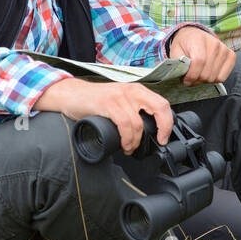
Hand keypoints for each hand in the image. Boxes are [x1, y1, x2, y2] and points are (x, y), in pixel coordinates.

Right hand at [35, 77, 172, 152]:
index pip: (162, 104)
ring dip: (136, 141)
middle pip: (159, 108)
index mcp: (137, 90)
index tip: (164, 137)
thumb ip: (134, 110)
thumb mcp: (120, 102)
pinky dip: (126, 138)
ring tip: (130, 148)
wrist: (72, 94)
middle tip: (158, 142)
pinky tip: (124, 145)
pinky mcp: (107, 104)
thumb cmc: (96, 101)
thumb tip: (149, 131)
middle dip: (163, 128)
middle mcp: (131, 91)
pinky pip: (124, 124)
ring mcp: (119, 97)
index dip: (168, 122)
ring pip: (138, 123)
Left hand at [168, 26, 235, 84]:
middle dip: (196, 80)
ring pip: (214, 77)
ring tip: (198, 74)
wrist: (194, 35)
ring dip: (204, 81)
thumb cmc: (184, 45)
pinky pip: (223, 77)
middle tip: (190, 78)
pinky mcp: (231, 56)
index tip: (185, 80)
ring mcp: (224, 49)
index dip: (191, 75)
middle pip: (207, 73)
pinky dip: (214, 79)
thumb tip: (186, 78)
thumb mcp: (176, 52)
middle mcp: (214, 43)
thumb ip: (179, 64)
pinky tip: (207, 73)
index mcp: (198, 39)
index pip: (199, 61)